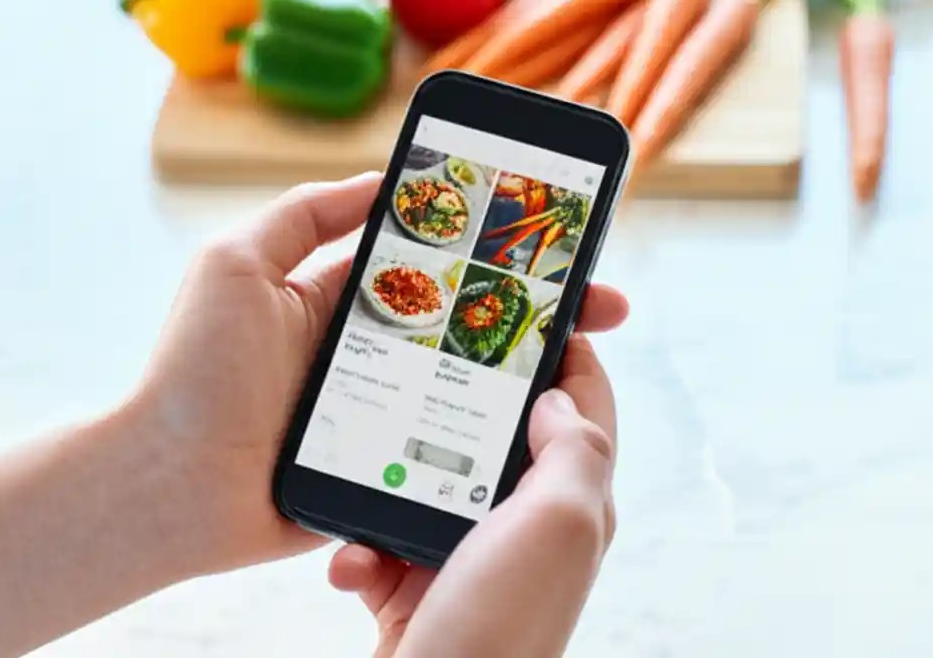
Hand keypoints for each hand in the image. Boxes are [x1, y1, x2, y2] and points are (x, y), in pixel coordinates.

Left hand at [126, 173, 628, 574]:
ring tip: (585, 358)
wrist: (170, 487)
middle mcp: (372, 350)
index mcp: (341, 298)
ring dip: (531, 370)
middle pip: (473, 321)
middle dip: (541, 308)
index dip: (491, 248)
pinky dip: (497, 433)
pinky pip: (452, 442)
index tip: (551, 237)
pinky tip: (543, 421)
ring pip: (473, 382)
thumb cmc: (194, 371)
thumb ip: (306, 214)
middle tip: (604, 304)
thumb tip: (381, 181)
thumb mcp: (238, 262)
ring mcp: (384, 409)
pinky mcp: (388, 464)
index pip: (435, 263)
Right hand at [328, 334, 620, 656]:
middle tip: (417, 365)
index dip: (562, 351)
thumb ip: (574, 450)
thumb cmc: (502, 627)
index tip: (520, 307)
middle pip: (498, 436)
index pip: (584, 407)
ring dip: (388, 483)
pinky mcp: (418, 592)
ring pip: (427, 485)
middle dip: (454, 406)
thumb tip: (557, 398)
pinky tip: (348, 565)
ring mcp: (470, 561)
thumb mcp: (560, 526)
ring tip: (361, 482)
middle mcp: (528, 531)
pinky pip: (381, 546)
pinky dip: (358, 552)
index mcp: (574, 506)